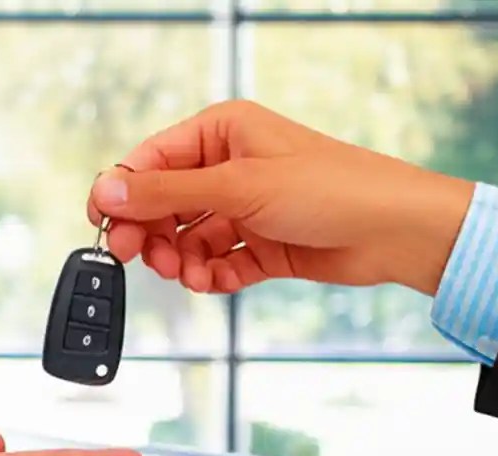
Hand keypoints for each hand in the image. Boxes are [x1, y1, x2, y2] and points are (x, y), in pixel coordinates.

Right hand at [87, 100, 475, 295]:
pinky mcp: (266, 245)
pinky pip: (220, 262)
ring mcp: (249, 208)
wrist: (393, 230)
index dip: (124, 193)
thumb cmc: (331, 187)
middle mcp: (232, 167)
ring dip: (181, 259)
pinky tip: (211, 282)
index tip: (104, 225)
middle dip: (152, 232)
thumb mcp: (238, 186)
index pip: (153, 160)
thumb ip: (168, 192)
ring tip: (186, 274)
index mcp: (222, 132)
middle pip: (167, 203)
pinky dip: (211, 275)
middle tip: (139, 258)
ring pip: (191, 237)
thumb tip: (109, 189)